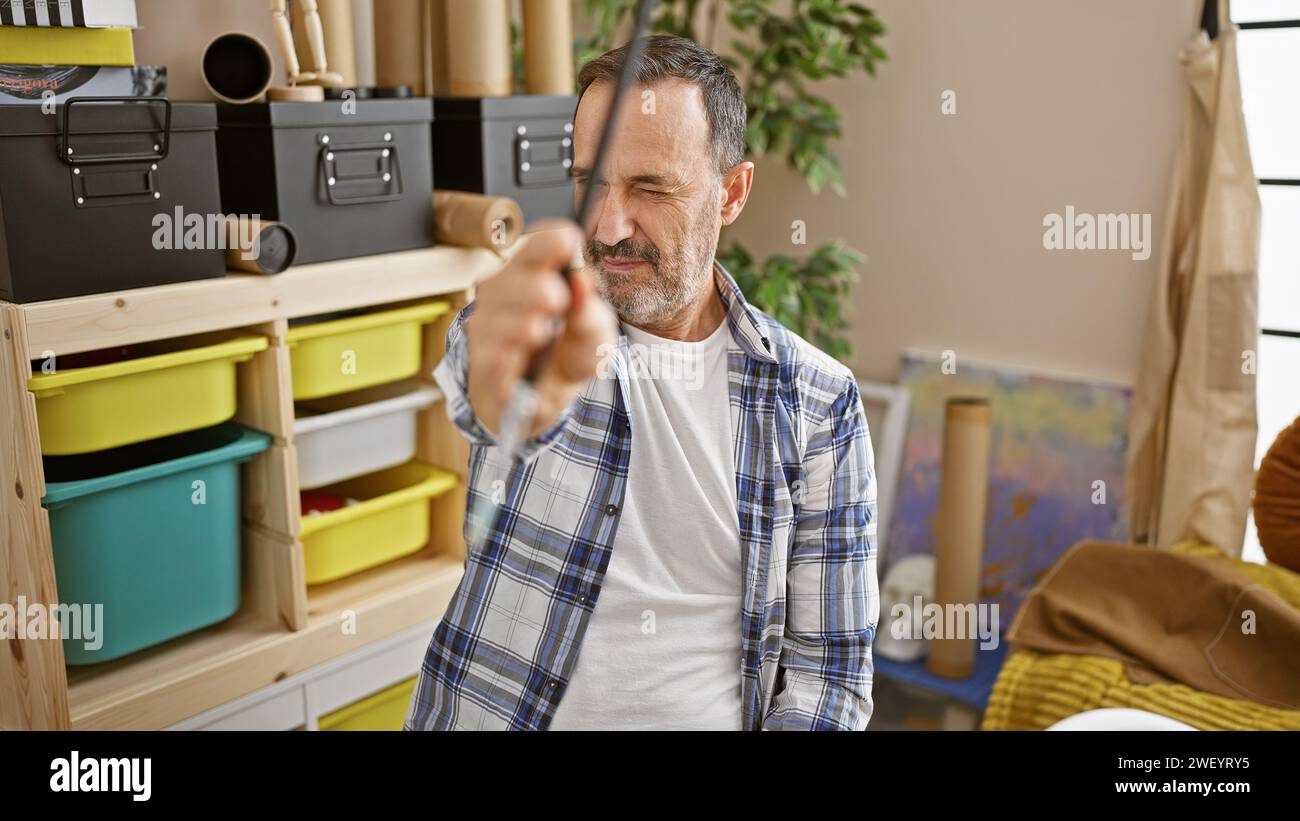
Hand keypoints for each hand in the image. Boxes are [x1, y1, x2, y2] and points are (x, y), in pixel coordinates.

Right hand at [465, 220, 617, 438]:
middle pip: (529, 277)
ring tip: (540, 339)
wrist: (540, 401)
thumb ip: (592, 311)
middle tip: (556, 310)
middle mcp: (499, 291)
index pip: (539, 242)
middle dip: (554, 297)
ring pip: (519, 317)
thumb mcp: (594, 335)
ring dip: (538, 332)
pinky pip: (503, 353)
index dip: (557, 244)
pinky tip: (523, 359)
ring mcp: (485, 324)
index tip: (571, 251)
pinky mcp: (480, 358)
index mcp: (528, 273)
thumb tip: (580, 281)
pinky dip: (521, 359)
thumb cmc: (564, 355)